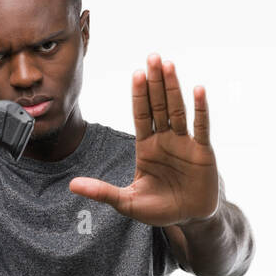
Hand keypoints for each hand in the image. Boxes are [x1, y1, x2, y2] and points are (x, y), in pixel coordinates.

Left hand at [69, 53, 219, 227]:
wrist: (189, 219)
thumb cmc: (159, 209)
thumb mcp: (127, 202)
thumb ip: (102, 192)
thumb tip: (72, 185)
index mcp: (146, 147)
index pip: (141, 115)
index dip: (139, 95)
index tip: (136, 74)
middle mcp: (165, 139)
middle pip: (159, 105)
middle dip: (155, 82)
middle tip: (152, 56)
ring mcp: (185, 143)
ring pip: (178, 110)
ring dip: (173, 88)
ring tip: (169, 65)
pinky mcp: (203, 152)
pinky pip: (201, 127)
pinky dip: (200, 109)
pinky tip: (198, 90)